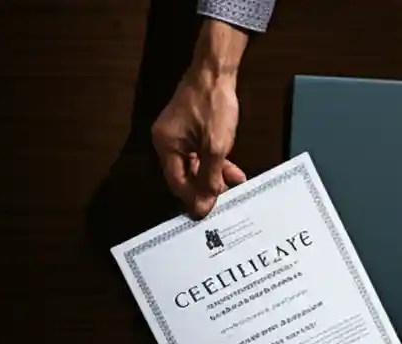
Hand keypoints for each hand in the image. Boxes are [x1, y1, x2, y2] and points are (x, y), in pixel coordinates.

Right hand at [151, 20, 248, 218]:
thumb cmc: (214, 106)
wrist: (216, 71)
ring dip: (214, 176)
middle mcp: (166, 142)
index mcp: (165, 146)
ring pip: (195, 166)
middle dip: (206, 188)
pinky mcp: (189, 129)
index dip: (193, 199)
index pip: (177, 183)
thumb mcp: (216, 147)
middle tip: (226, 201)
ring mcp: (177, 135)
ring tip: (235, 185)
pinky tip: (234, 171)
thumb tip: (203, 206)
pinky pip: (200, 153)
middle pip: (185, 176)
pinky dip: (215, 162)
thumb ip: (210, 178)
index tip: (210, 214)